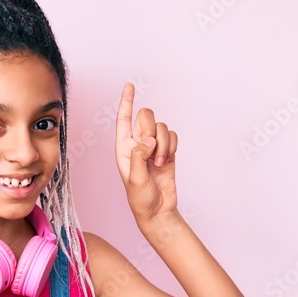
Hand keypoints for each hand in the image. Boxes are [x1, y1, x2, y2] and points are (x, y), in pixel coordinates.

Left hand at [115, 82, 178, 225]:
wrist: (158, 210)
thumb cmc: (140, 198)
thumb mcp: (135, 179)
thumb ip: (139, 156)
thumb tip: (148, 139)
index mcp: (124, 147)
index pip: (124, 119)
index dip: (126, 101)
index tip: (130, 85)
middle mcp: (138, 143)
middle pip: (146, 117)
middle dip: (152, 129)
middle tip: (151, 150)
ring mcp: (154, 146)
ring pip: (162, 127)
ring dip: (164, 144)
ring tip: (159, 163)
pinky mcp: (168, 151)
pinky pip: (173, 136)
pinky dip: (172, 146)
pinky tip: (167, 161)